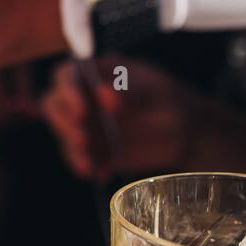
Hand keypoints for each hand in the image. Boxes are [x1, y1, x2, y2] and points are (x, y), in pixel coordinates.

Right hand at [38, 55, 245, 181]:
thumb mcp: (160, 95)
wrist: (190, 135)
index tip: (83, 109)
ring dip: (71, 148)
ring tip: (89, 163)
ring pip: (63, 133)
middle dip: (63, 122)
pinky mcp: (94, 149)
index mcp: (99, 73)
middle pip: (54, 103)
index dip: (67, 90)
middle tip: (84, 138)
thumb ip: (133, 94)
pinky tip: (101, 173)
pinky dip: (86, 166)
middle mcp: (86, 97)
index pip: (67, 74)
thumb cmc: (175, 104)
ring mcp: (88, 124)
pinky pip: (79, 157)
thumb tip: (104, 94)